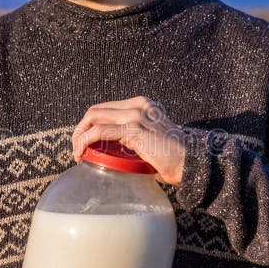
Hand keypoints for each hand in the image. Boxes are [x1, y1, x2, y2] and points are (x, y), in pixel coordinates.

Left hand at [72, 96, 187, 184]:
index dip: (89, 124)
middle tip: (77, 149)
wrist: (191, 162)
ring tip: (77, 153)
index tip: (85, 143)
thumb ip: (133, 138)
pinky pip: (99, 131)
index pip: (105, 109)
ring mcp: (135, 115)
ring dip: (79, 136)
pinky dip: (85, 141)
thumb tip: (113, 149)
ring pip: (93, 117)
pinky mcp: (133, 129)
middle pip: (95, 110)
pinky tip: (82, 153)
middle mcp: (137, 105)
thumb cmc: (174, 157)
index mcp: (142, 104)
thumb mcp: (151, 139)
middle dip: (80, 129)